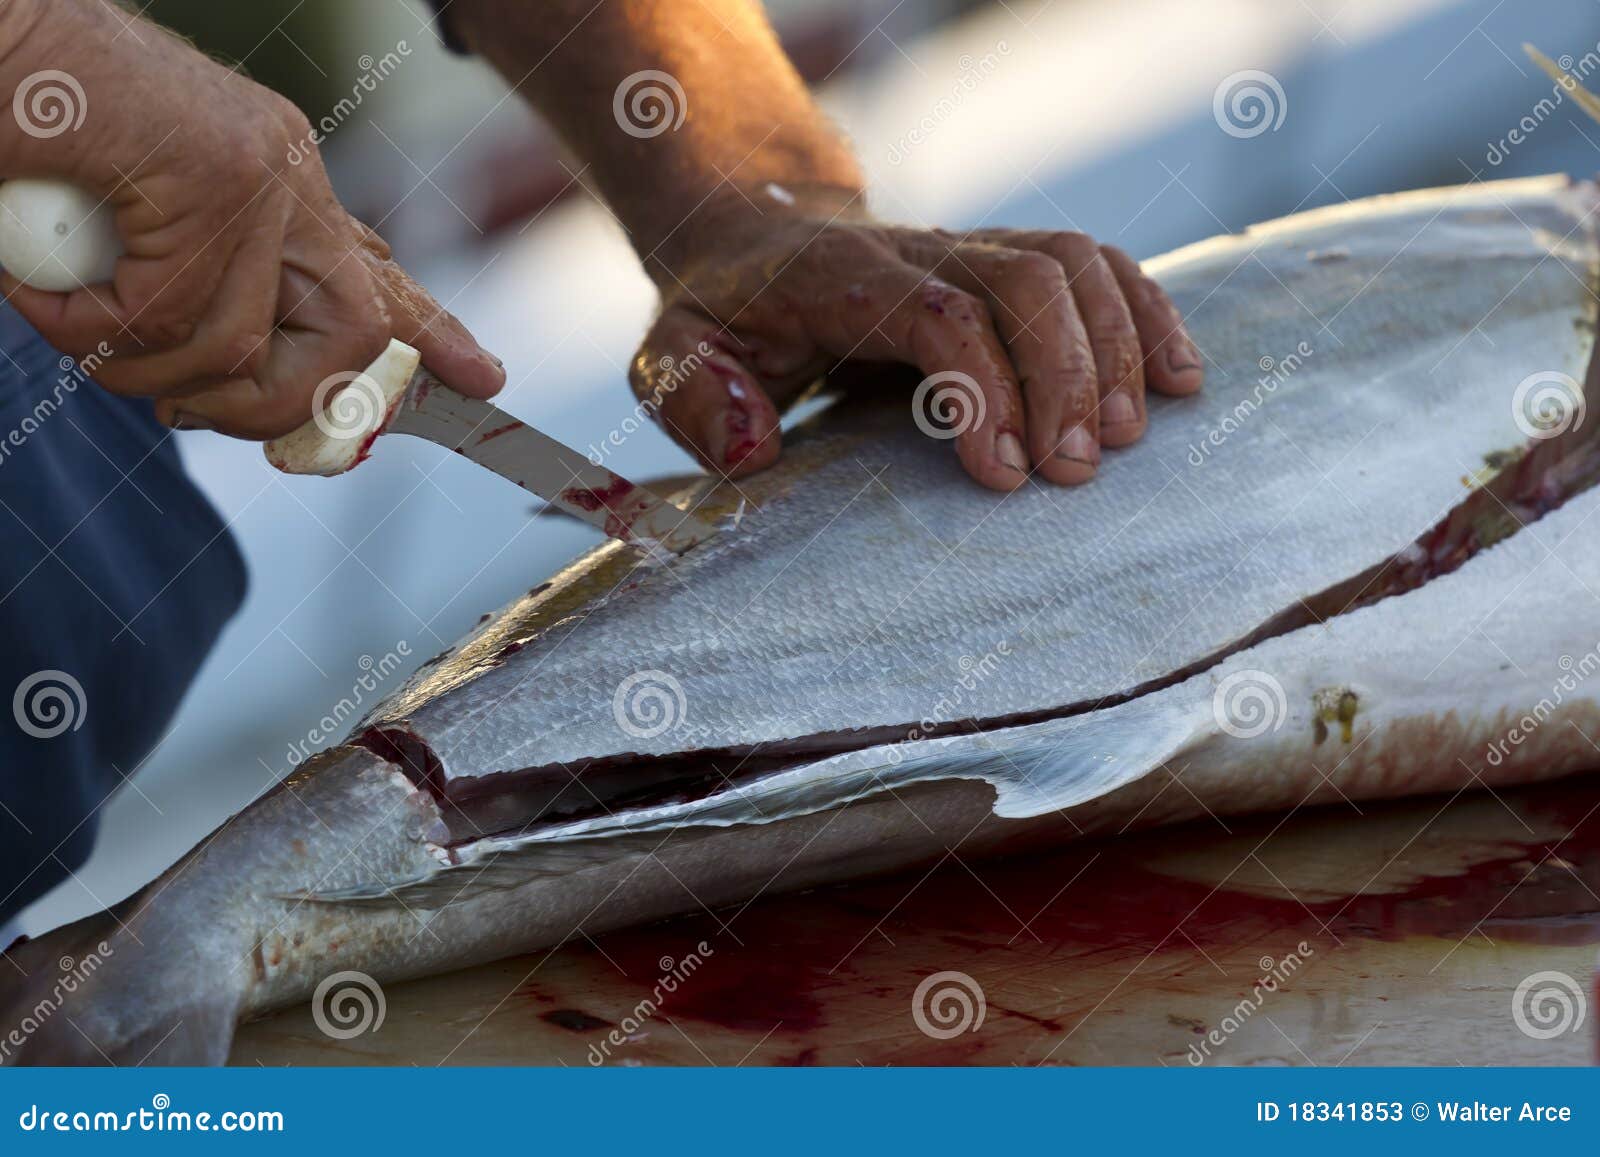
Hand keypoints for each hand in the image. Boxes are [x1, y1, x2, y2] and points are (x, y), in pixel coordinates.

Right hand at [0, 0, 501, 437]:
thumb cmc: (31, 149)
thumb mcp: (133, 238)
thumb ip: (200, 294)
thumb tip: (229, 383)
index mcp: (273, 184)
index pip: (373, 274)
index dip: (427, 332)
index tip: (482, 377)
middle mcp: (283, 172)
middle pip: (350, 335)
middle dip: (265, 404)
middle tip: (181, 410)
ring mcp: (258, 168)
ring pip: (239, 344)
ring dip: (138, 367)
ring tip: (69, 318)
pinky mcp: (215, 171)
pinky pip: (172, 311)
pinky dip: (88, 326)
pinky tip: (41, 282)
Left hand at [631, 188, 1202, 490]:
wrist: (755, 234)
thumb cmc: (721, 316)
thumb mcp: (669, 357)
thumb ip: (692, 397)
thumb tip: (754, 449)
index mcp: (840, 277)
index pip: (936, 313)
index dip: (982, 390)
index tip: (1005, 476)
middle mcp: (918, 250)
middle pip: (1024, 280)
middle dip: (1066, 376)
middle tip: (1078, 473)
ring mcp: (970, 247)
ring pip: (1072, 262)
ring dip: (1115, 347)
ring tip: (1131, 438)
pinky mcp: (1007, 259)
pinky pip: (1097, 264)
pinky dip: (1146, 313)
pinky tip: (1180, 378)